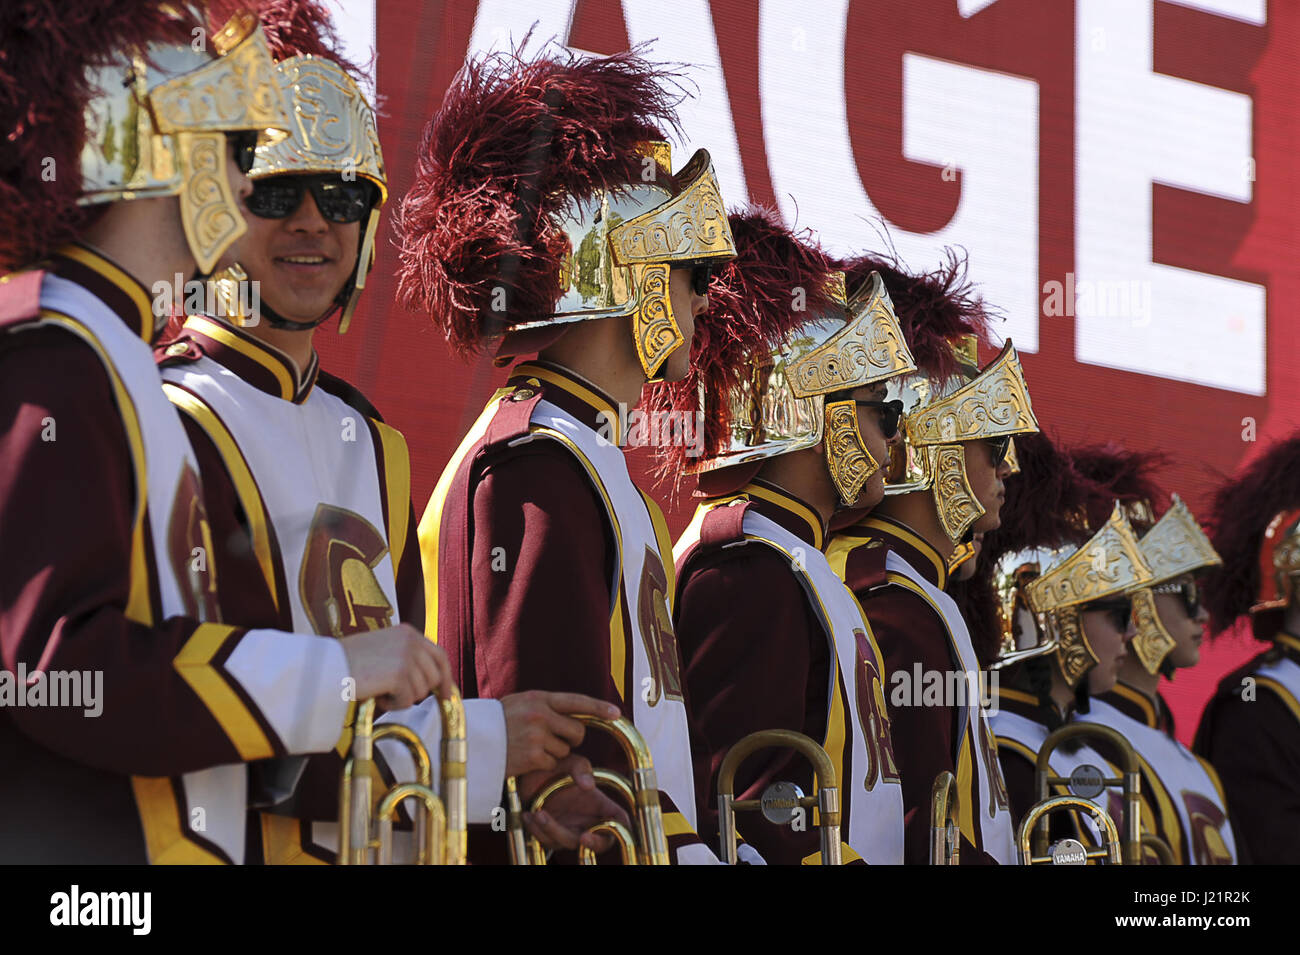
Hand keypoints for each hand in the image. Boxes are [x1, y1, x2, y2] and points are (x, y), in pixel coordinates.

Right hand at [339, 625, 451, 710]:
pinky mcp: (400, 673)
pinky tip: (376, 694)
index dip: (445, 677)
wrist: (326, 667)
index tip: (446, 694)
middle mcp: (411, 640)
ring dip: (400, 698)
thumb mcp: (383, 650)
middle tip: (396, 696)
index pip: (439, 655)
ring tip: (379, 690)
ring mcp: (407, 656)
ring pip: (420, 691)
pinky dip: (392, 704)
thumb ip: (406, 658)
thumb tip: (429, 681)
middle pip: (434, 676)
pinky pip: (407, 701)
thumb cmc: (346, 661)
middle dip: (419, 692)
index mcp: (407, 632)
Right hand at [500, 690, 619, 776]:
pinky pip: (551, 764)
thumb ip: (546, 706)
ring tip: (529, 746)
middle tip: (554, 739)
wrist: (471, 739)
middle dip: (571, 739)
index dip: (599, 708)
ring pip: (564, 750)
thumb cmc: (497, 721)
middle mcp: (540, 715)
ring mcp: (536, 736)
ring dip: (553, 753)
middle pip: (577, 731)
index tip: (616, 713)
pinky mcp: (532, 756)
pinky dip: (542, 765)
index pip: (576, 701)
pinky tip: (525, 758)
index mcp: (539, 698)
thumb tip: (576, 713)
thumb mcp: (521, 703)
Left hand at [518, 754, 631, 854]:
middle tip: (584, 837)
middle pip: (598, 842)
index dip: (620, 829)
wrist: (529, 772)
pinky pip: (547, 840)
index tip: (609, 827)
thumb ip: (581, 769)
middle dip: (593, 843)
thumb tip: (589, 786)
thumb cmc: (556, 765)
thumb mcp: (571, 762)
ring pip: (567, 842)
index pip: (619, 821)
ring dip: (553, 831)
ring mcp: (568, 829)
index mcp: (599, 804)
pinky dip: (537, 831)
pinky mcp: (549, 834)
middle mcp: (586, 820)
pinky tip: (528, 815)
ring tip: (539, 813)